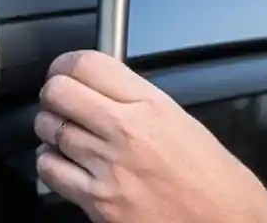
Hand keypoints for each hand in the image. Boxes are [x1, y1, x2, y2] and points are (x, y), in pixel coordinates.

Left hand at [34, 50, 266, 222]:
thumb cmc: (218, 184)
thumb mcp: (183, 123)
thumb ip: (138, 102)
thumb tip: (103, 91)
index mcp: (151, 106)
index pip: (86, 64)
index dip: (65, 64)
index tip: (63, 70)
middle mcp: (127, 132)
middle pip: (58, 92)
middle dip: (53, 94)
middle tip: (60, 102)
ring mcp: (109, 168)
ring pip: (49, 129)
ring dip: (50, 129)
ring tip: (65, 134)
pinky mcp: (98, 202)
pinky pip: (50, 170)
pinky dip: (50, 164)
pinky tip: (65, 164)